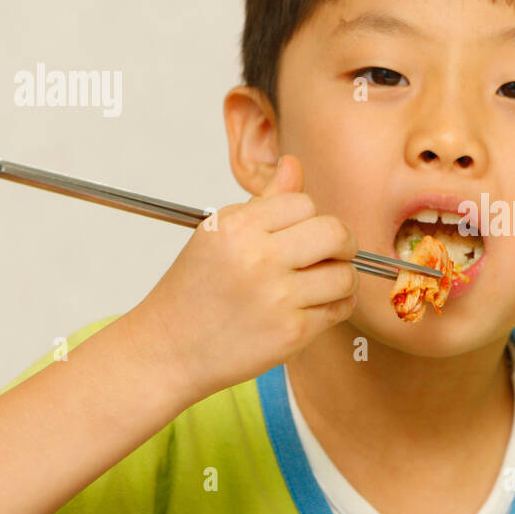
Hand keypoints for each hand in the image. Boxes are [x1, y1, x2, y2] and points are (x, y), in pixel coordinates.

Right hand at [127, 155, 358, 400]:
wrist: (169, 349)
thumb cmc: (194, 291)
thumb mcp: (218, 235)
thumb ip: (265, 201)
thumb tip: (294, 165)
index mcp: (237, 228)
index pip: (304, 203)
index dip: (309, 217)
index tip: (302, 232)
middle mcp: (258, 259)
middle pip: (335, 233)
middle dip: (342, 242)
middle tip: (332, 252)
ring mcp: (278, 298)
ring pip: (344, 274)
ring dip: (340, 278)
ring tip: (321, 282)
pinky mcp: (292, 332)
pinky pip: (339, 309)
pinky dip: (335, 306)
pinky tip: (314, 306)